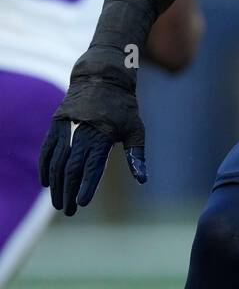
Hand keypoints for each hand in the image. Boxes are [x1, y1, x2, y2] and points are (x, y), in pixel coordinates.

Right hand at [39, 45, 146, 214]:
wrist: (101, 77)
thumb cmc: (123, 106)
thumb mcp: (136, 128)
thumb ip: (136, 155)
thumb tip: (143, 179)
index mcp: (101, 135)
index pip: (92, 167)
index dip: (86, 186)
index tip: (82, 203)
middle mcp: (80, 133)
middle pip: (71, 169)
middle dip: (69, 192)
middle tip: (69, 211)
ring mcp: (65, 128)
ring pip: (57, 162)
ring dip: (56, 185)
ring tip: (58, 203)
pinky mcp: (56, 125)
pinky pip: (47, 150)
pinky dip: (44, 167)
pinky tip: (46, 183)